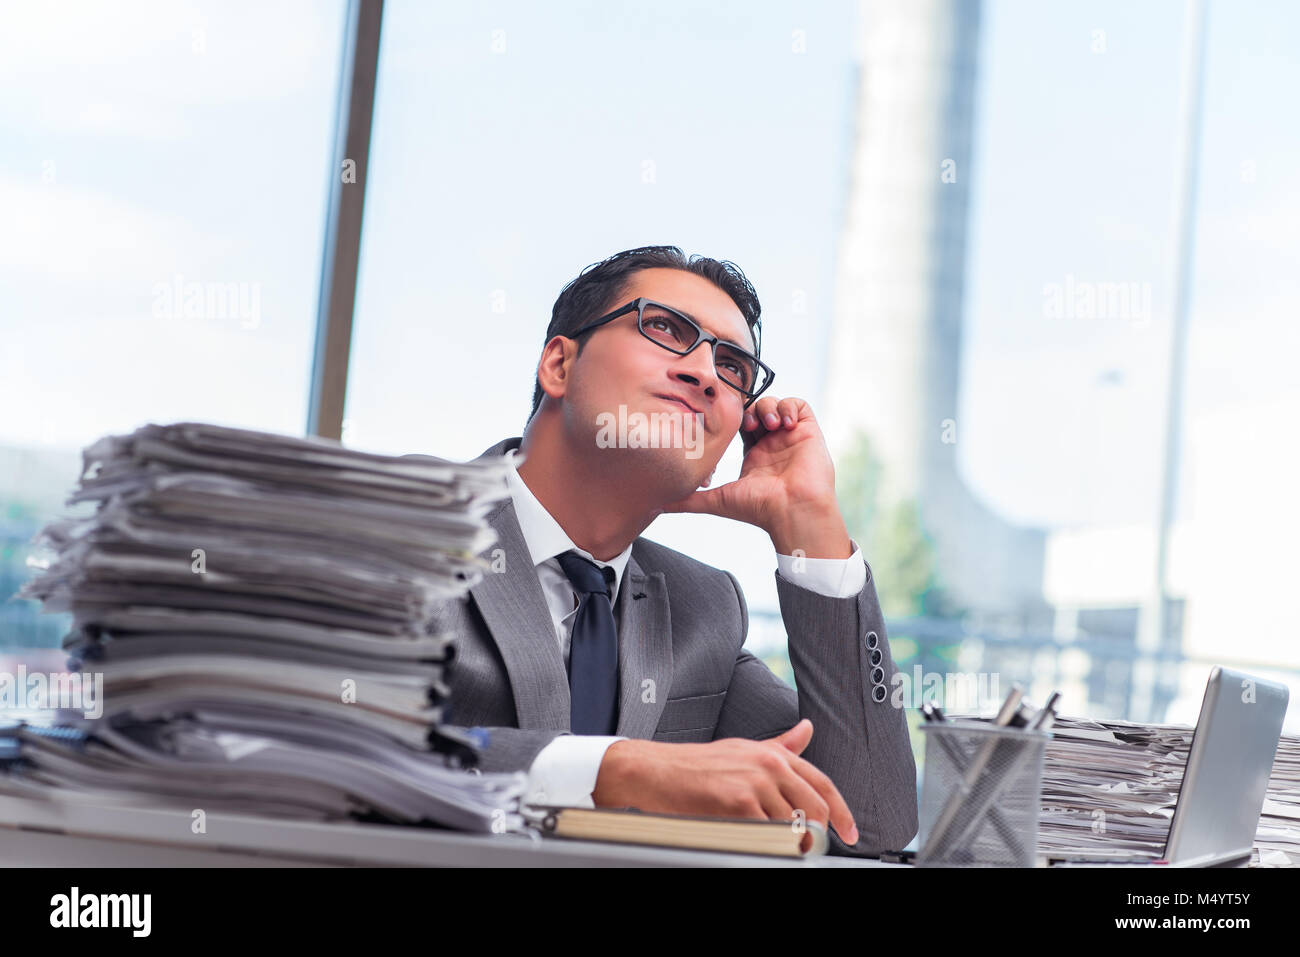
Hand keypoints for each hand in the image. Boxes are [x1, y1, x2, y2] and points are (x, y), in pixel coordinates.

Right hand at [591, 718, 859, 846]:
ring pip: (792, 825)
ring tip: (774, 845)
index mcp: (773, 753)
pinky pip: (768, 834)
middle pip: (815, 808)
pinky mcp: (738, 803)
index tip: (850, 833)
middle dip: (817, 834)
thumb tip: (807, 729)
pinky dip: (768, 845)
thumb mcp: (743, 748)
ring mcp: (755, 783)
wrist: (655, 771)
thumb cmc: (695, 765)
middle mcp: (769, 764)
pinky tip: (756, 844)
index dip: (842, 812)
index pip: (822, 783)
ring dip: (790, 843)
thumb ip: (780, 744)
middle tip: (808, 848)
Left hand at [660, 396, 851, 557]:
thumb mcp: (717, 501)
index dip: (730, 418)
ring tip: (767, 426)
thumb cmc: (759, 509)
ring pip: (775, 405)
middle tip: (746, 421)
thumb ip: (688, 501)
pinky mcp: (808, 431)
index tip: (723, 420)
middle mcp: (772, 444)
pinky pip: (798, 406)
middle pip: (756, 410)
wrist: (792, 511)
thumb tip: (657, 505)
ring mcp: (790, 437)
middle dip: (748, 409)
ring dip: (767, 408)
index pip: (739, 424)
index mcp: (753, 455)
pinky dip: (789, 408)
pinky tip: (784, 425)